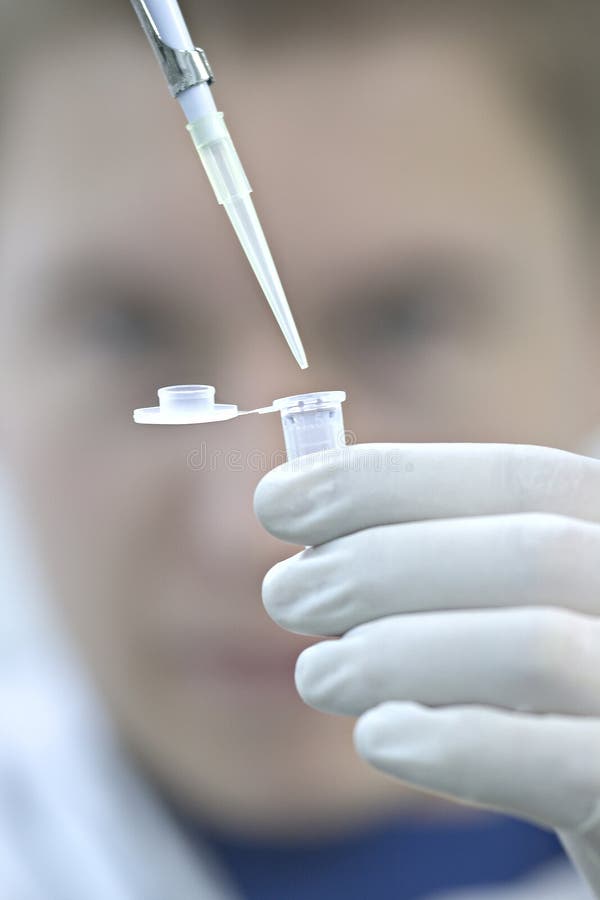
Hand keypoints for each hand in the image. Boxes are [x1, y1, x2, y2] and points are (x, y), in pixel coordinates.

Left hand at [254, 443, 599, 895]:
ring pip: (535, 650)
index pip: (515, 478)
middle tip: (286, 594)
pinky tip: (376, 737)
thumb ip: (439, 548)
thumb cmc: (551, 687)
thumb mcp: (510, 601)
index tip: (276, 499)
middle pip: (527, 553)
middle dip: (379, 565)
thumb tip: (302, 499)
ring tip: (315, 674)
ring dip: (397, 653)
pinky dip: (455, 745)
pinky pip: (559, 765)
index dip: (386, 480)